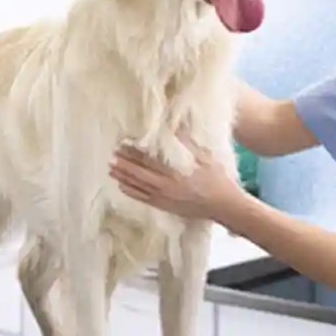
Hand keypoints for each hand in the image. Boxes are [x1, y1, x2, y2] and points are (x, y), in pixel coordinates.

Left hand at [108, 133, 238, 220]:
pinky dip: (130, 192)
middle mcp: (166, 186)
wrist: (224, 206)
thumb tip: (173, 128)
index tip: (123, 143)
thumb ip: (187, 143)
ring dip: (123, 177)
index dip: (134, 152)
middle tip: (111, 155)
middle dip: (124, 164)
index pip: (148, 160)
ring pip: (137, 187)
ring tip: (111, 168)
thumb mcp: (204, 157)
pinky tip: (122, 186)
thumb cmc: (217, 179)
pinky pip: (143, 199)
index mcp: (175, 172)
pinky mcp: (165, 206)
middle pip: (139, 174)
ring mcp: (164, 198)